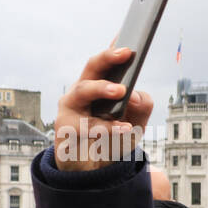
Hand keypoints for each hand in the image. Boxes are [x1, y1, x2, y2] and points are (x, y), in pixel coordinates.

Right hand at [53, 47, 153, 170]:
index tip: (130, 38)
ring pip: (83, 90)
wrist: (94, 169)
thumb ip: (141, 107)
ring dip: (101, 88)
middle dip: (107, 58)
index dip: (115, 49)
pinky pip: (87, 125)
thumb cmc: (114, 138)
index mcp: (98, 85)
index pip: (106, 64)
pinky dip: (108, 126)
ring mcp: (71, 108)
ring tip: (121, 91)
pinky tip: (125, 128)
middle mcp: (82, 92)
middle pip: (91, 69)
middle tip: (126, 53)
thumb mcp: (136, 122)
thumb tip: (135, 94)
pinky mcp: (66, 128)